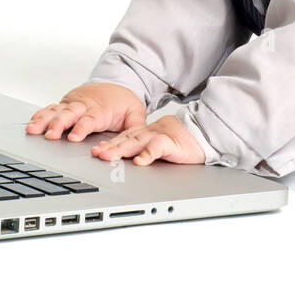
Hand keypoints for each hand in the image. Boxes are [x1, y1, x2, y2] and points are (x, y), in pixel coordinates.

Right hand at [26, 83, 147, 141]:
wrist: (117, 81)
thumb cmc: (124, 102)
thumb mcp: (136, 114)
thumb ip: (135, 128)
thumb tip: (133, 145)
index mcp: (100, 109)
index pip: (90, 119)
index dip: (81, 128)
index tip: (73, 138)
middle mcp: (83, 105)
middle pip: (69, 114)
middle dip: (58, 125)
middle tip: (50, 136)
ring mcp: (72, 103)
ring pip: (56, 111)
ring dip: (44, 120)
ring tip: (32, 130)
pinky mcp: (64, 104)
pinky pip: (50, 109)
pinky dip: (40, 115)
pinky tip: (31, 123)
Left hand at [91, 113, 205, 165]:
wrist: (198, 132)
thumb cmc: (176, 141)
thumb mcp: (153, 145)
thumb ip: (139, 149)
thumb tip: (124, 158)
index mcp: (142, 135)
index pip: (122, 139)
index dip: (108, 144)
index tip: (96, 150)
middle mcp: (146, 135)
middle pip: (124, 140)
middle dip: (109, 147)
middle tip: (96, 154)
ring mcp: (157, 137)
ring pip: (135, 142)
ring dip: (120, 149)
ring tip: (108, 156)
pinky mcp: (169, 143)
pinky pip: (156, 148)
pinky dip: (147, 154)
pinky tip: (139, 161)